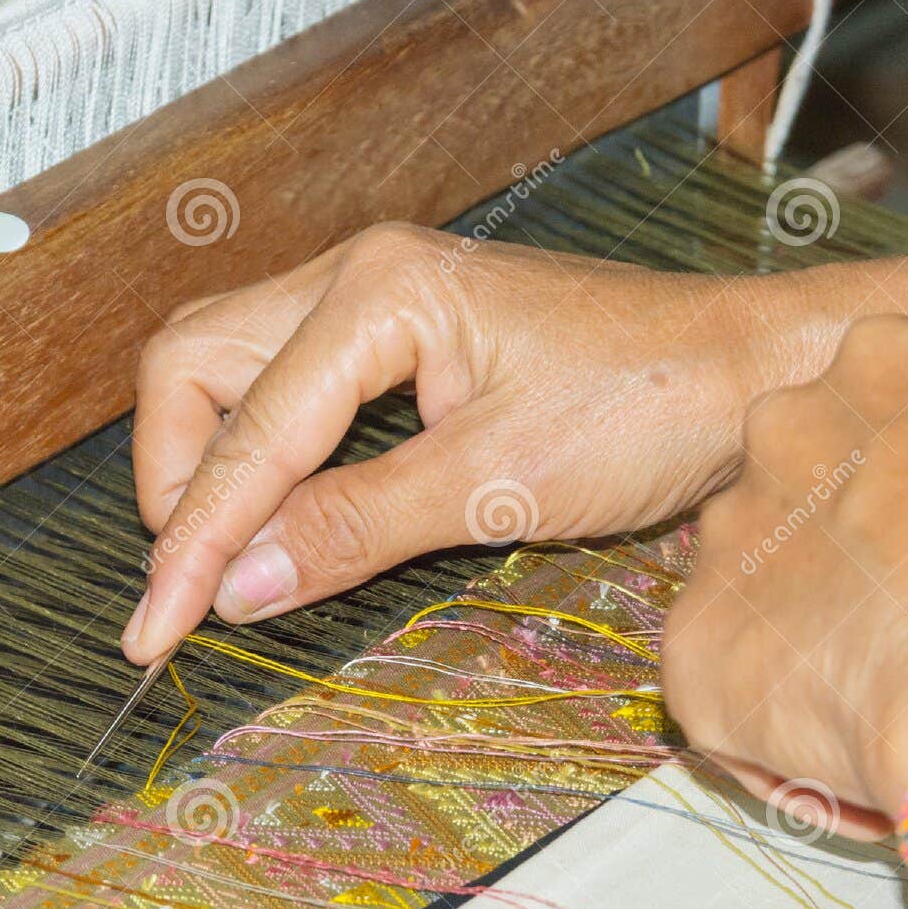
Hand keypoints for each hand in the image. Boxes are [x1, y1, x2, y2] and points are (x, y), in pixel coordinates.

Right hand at [123, 222, 791, 661]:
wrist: (752, 372)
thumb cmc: (653, 403)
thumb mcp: (496, 483)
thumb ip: (354, 528)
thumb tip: (235, 585)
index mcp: (379, 293)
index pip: (246, 432)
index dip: (192, 541)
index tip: (155, 630)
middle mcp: (360, 277)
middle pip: (194, 366)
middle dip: (174, 479)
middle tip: (189, 587)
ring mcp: (378, 302)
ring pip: (229, 371)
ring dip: (209, 466)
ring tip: (221, 561)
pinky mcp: (403, 340)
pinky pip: (289, 389)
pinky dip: (265, 459)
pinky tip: (280, 519)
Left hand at [662, 314, 907, 833]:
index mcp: (881, 361)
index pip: (867, 393)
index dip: (898, 468)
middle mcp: (780, 427)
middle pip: (788, 476)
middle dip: (825, 534)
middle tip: (891, 601)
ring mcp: (723, 533)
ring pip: (745, 575)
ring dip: (788, 620)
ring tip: (866, 680)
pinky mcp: (690, 635)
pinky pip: (716, 674)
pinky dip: (759, 707)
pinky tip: (825, 735)